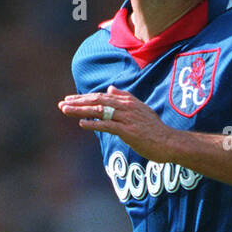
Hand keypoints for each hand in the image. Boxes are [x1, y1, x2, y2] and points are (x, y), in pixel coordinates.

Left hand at [57, 86, 174, 162]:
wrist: (169, 142)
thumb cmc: (155, 129)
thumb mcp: (141, 109)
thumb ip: (125, 97)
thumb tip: (111, 88)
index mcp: (127, 101)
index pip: (101, 97)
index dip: (84, 98)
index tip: (69, 99)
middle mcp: (126, 107)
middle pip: (97, 101)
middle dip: (78, 102)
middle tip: (62, 104)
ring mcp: (127, 118)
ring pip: (99, 111)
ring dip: (80, 110)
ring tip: (66, 111)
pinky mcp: (128, 131)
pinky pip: (107, 125)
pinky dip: (94, 124)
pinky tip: (81, 123)